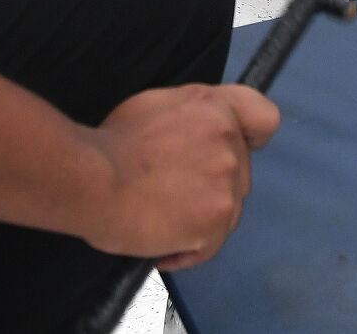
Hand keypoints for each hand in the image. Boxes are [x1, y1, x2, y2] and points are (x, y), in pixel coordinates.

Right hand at [85, 83, 279, 269]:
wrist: (92, 179)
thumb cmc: (110, 147)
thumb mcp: (154, 105)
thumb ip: (191, 117)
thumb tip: (196, 135)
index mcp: (212, 107)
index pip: (263, 119)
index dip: (252, 138)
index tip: (238, 151)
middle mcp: (227, 139)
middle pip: (239, 175)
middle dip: (212, 189)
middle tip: (171, 196)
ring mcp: (226, 178)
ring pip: (228, 212)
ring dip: (200, 222)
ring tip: (161, 223)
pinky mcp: (217, 216)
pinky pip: (210, 244)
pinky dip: (188, 251)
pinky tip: (163, 248)